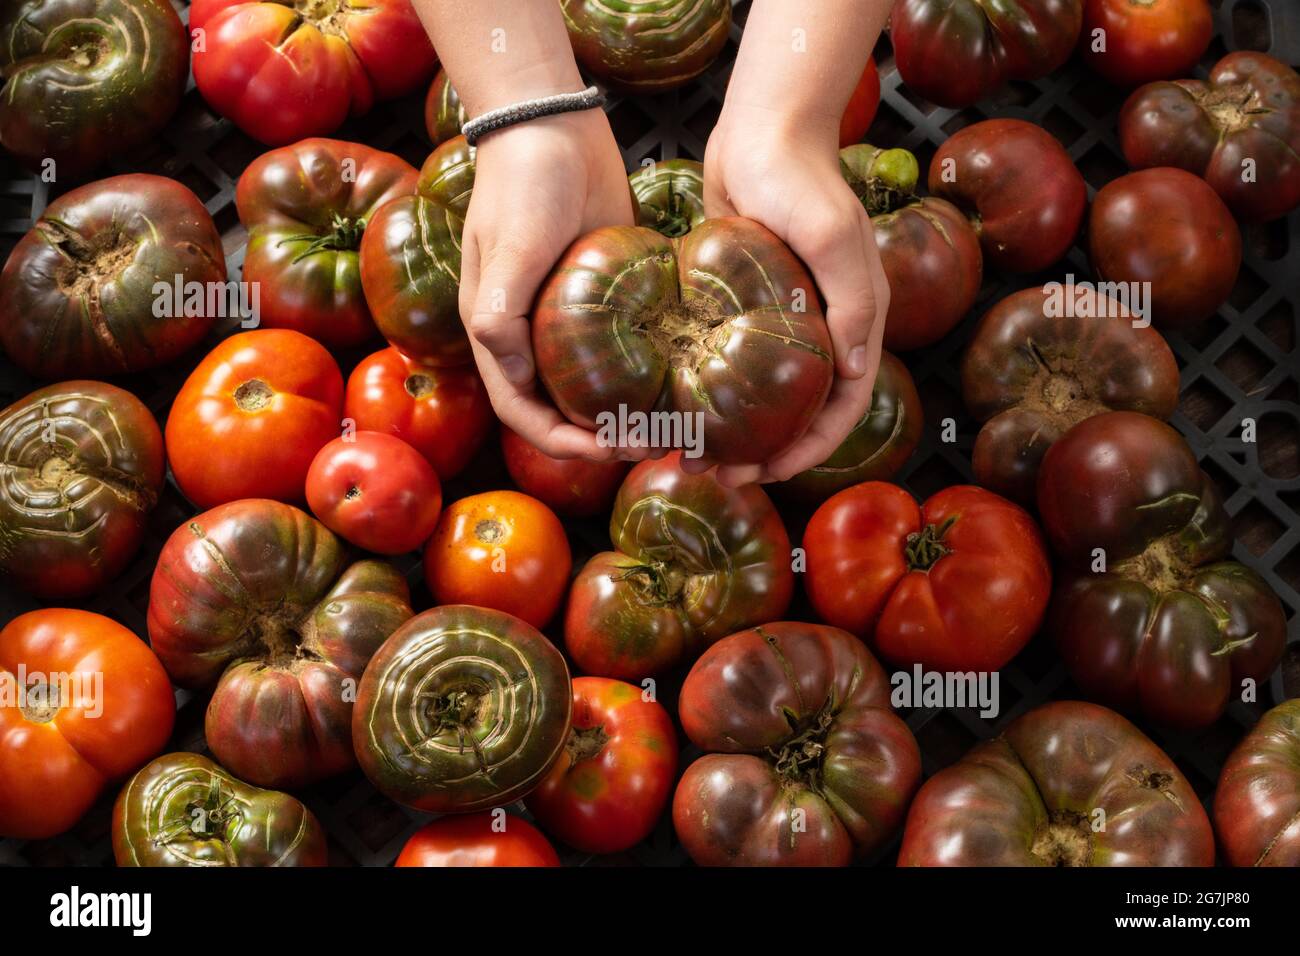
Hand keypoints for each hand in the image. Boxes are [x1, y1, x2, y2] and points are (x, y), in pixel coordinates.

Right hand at [458, 108, 636, 459]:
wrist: (555, 125)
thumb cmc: (523, 182)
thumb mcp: (510, 245)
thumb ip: (499, 310)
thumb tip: (508, 372)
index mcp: (495, 332)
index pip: (521, 410)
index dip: (558, 441)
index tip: (603, 449)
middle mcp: (529, 334)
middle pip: (559, 409)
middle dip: (599, 437)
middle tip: (649, 441)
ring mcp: (568, 318)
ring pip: (593, 386)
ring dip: (625, 412)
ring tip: (669, 422)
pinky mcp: (604, 297)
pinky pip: (622, 348)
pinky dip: (645, 371)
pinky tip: (680, 377)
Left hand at [695, 102, 889, 486]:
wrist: (761, 129)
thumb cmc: (801, 180)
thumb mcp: (831, 238)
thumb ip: (851, 304)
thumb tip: (855, 374)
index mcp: (855, 323)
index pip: (843, 409)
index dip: (808, 450)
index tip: (764, 472)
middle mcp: (821, 330)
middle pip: (798, 414)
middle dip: (761, 453)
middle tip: (711, 473)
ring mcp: (780, 320)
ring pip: (760, 395)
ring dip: (729, 430)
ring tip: (685, 452)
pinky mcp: (742, 306)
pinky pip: (728, 362)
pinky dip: (707, 390)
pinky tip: (673, 405)